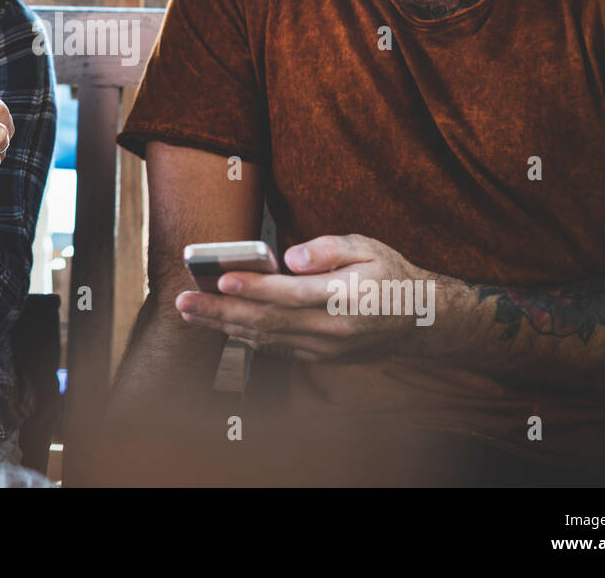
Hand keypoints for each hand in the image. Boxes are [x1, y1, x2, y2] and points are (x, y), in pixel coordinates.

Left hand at [175, 234, 442, 363]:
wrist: (421, 319)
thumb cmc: (390, 274)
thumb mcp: (368, 246)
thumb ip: (329, 248)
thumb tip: (291, 256)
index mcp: (346, 297)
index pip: (291, 293)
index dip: (255, 288)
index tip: (222, 280)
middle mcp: (334, 329)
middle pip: (268, 322)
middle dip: (221, 312)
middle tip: (184, 302)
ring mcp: (327, 349)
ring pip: (267, 340)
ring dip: (225, 327)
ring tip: (191, 314)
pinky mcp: (322, 358)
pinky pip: (277, 350)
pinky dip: (247, 339)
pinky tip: (223, 327)